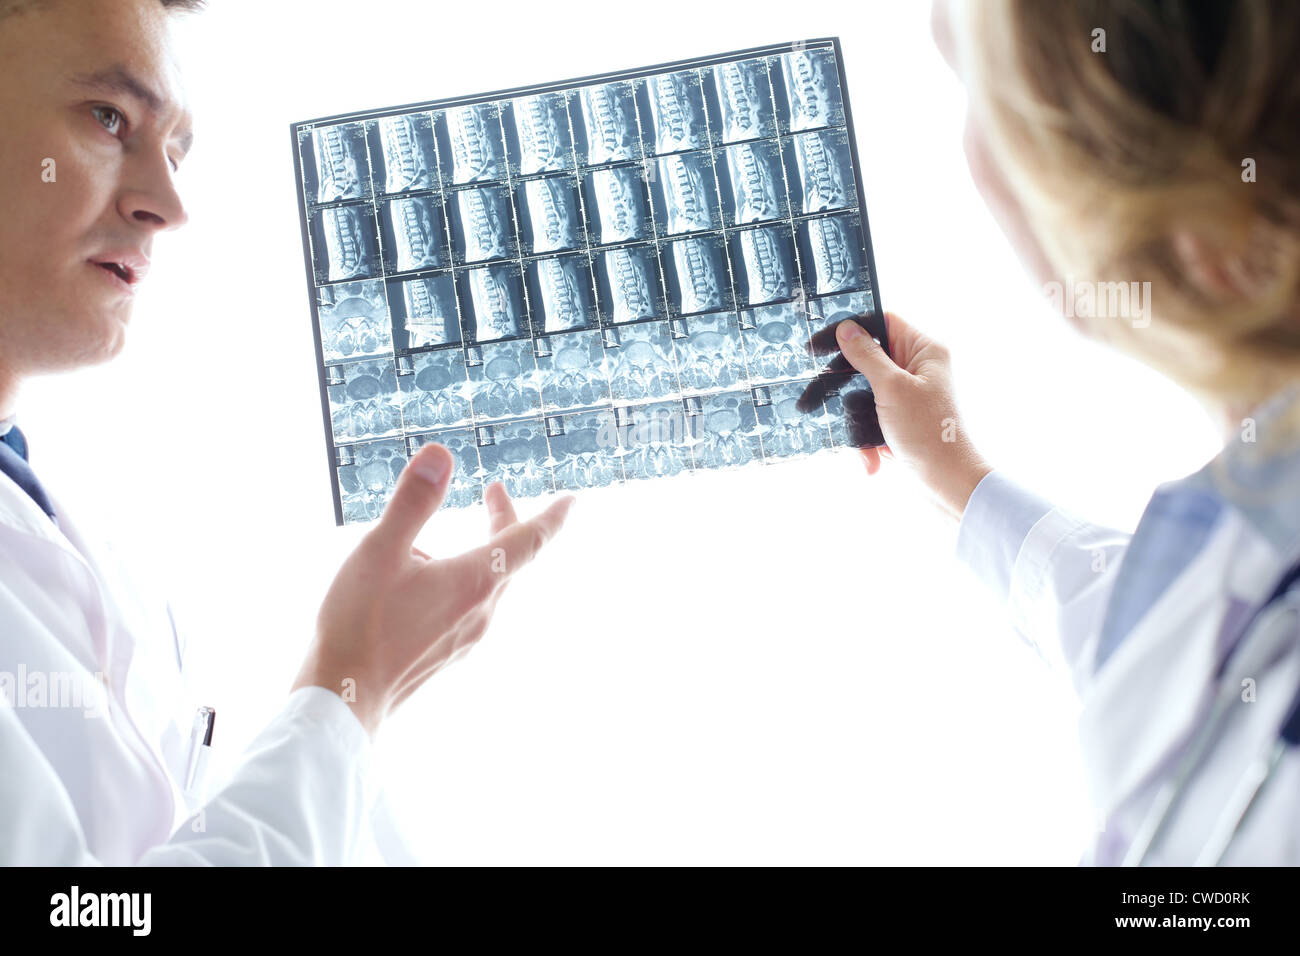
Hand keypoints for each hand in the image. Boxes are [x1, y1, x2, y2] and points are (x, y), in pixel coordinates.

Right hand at [293, 443, 574, 736]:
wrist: (343, 700)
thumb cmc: (359, 624)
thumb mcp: (379, 549)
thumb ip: (413, 500)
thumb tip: (441, 454)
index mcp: (476, 581)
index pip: (529, 540)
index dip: (552, 516)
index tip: (571, 500)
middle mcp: (482, 611)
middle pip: (510, 559)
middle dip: (504, 521)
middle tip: (493, 492)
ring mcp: (467, 637)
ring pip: (486, 584)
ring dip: (477, 552)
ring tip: (429, 540)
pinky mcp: (447, 654)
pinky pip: (466, 608)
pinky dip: (457, 581)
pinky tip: (417, 585)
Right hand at [799, 311, 992, 518]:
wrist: (947, 483)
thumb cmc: (928, 433)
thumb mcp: (892, 388)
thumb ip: (867, 356)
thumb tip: (846, 328)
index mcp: (925, 351)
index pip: (885, 322)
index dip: (855, 327)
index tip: (824, 340)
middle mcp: (918, 369)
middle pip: (870, 360)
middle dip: (850, 385)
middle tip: (822, 393)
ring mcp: (909, 395)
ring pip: (866, 393)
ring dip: (859, 419)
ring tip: (864, 440)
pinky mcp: (901, 419)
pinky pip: (872, 418)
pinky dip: (868, 439)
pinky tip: (873, 460)